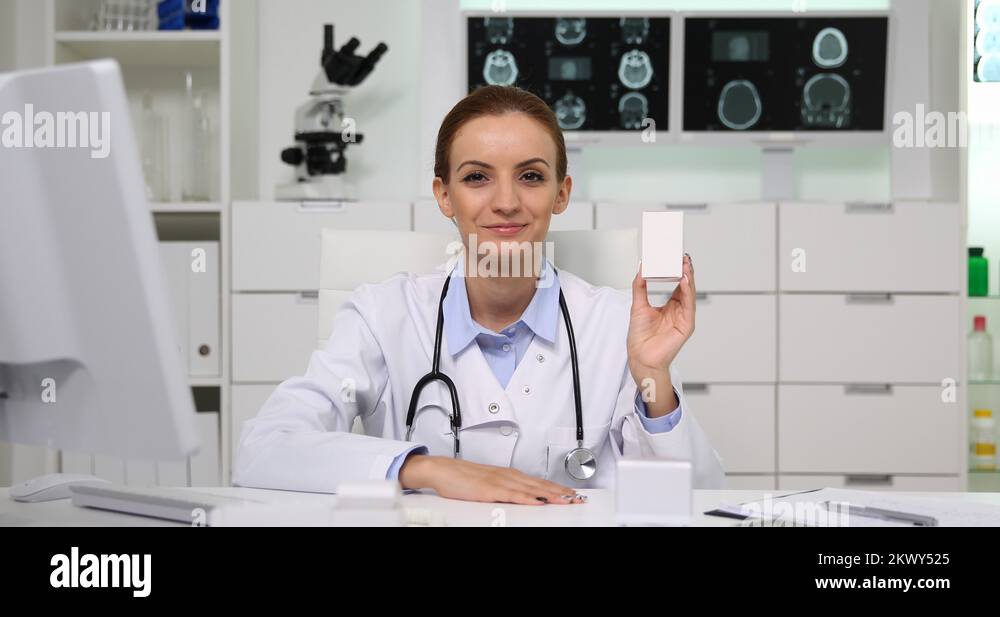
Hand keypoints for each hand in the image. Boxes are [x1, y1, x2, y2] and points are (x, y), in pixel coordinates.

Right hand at [398, 455, 584, 504]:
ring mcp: (500, 482)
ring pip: (531, 489)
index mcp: (510, 475)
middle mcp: (508, 476)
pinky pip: (513, 495)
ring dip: (550, 495)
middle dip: (561, 492)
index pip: (539, 482)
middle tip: (578, 498)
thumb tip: (524, 498)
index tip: (573, 494)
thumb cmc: (463, 478)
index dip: (557, 488)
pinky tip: (538, 502)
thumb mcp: (490, 483)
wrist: (443, 470)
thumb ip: (507, 490)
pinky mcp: (490, 490)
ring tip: (567, 500)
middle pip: (540, 485)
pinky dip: (528, 498)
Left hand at [626, 254, 695, 412]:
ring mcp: (684, 318)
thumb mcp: (638, 305)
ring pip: (690, 294)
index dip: (678, 270)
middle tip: (683, 256)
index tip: (676, 257)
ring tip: (685, 265)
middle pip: (686, 287)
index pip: (677, 284)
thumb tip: (641, 269)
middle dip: (686, 271)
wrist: (640, 357)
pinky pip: (689, 305)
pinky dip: (688, 292)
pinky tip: (684, 280)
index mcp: (670, 306)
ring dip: (688, 278)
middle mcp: (679, 310)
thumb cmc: (640, 337)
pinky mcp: (686, 325)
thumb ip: (640, 287)